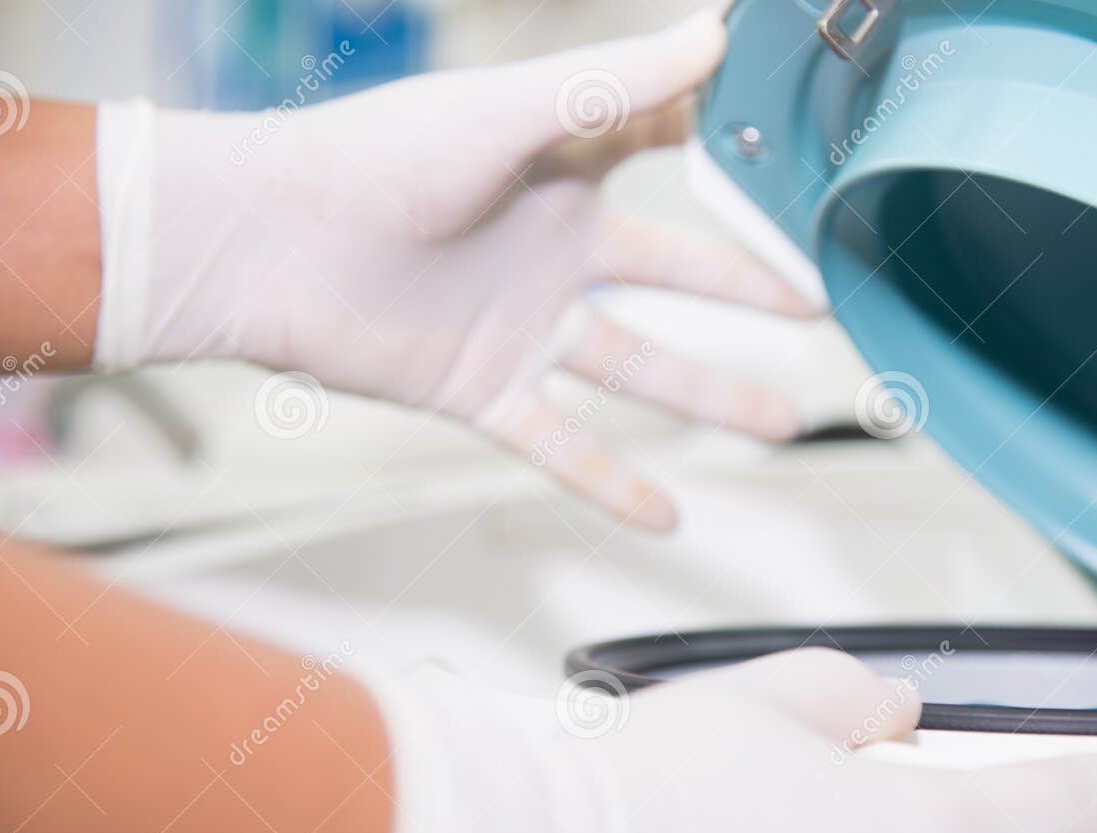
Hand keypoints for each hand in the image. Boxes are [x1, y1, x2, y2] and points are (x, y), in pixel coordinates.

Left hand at [93, 13, 814, 529]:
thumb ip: (614, 87)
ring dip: (715, 396)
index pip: (668, 157)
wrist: (270, 244)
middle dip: (752, 293)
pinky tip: (669, 519)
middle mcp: (555, 250)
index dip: (730, 161)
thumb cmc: (376, 158)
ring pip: (641, 368)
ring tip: (785, 424)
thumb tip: (717, 37)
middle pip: (677, 278)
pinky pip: (563, 444)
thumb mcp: (511, 114)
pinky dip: (612, 483)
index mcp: (564, 172)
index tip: (805, 163)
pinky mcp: (486, 388)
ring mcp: (525, 325)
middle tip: (826, 305)